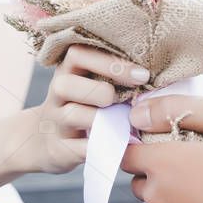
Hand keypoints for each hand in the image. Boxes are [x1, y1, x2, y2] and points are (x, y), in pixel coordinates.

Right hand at [27, 45, 150, 174]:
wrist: (44, 140)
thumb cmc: (85, 107)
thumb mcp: (93, 85)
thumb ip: (115, 76)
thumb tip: (157, 76)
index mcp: (69, 70)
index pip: (80, 54)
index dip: (111, 63)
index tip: (142, 75)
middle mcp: (57, 92)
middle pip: (68, 84)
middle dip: (101, 93)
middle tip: (123, 101)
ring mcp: (54, 121)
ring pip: (72, 115)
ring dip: (100, 121)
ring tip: (121, 125)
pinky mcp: (56, 148)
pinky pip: (77, 148)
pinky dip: (99, 148)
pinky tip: (116, 146)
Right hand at [128, 63, 202, 189]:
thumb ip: (175, 110)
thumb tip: (133, 118)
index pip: (164, 78)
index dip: (142, 93)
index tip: (117, 108)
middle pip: (166, 108)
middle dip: (148, 124)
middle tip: (122, 139)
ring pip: (176, 134)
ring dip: (163, 147)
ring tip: (138, 158)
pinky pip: (190, 155)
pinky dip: (178, 163)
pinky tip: (160, 173)